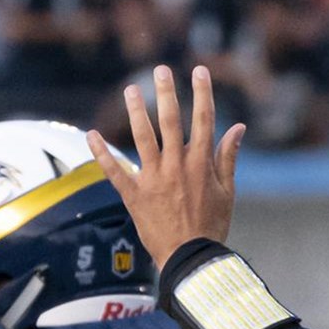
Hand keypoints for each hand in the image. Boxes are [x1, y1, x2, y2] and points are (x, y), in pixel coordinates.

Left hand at [89, 64, 245, 267]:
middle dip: (167, 93)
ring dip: (136, 112)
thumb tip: (238, 128)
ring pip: (143, 138)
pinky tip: (91, 135)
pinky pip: (114, 171)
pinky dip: (101, 153)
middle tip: (160, 70)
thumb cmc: (212, 226)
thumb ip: (228, 157)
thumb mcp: (228, 191)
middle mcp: (176, 166)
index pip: (204, 120)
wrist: (190, 258)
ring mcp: (154, 180)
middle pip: (171, 121)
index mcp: (201, 164)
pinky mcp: (134, 195)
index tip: (199, 71)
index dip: (202, 93)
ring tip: (130, 90)